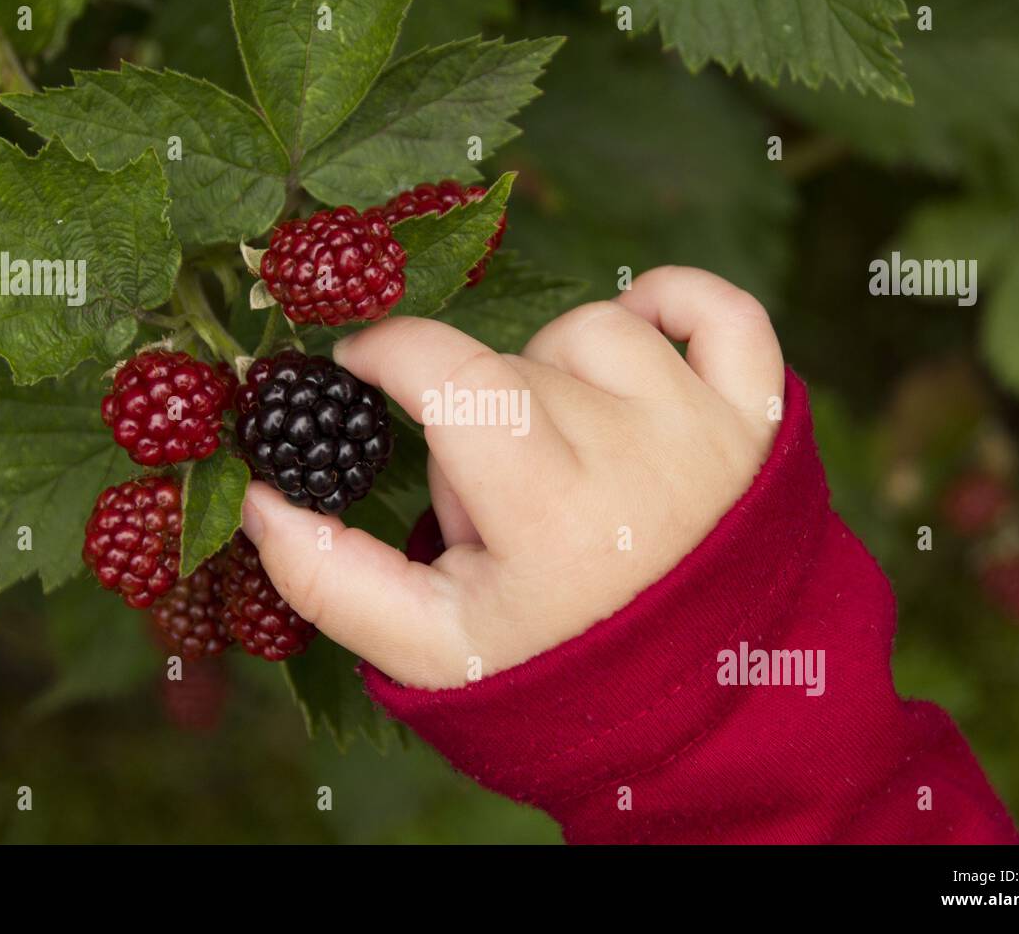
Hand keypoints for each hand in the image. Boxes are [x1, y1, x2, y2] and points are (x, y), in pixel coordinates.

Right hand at [241, 266, 784, 688]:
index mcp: (545, 502)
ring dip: (555, 370)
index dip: (385, 350)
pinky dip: (675, 303)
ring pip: (597, 328)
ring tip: (560, 450)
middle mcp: (632, 445)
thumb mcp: (429, 650)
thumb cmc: (556, 679)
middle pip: (512, 363)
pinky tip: (637, 332)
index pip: (447, 369)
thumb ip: (329, 577)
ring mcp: (705, 424)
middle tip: (493, 501)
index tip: (358, 366)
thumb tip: (259, 498)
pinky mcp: (759, 417)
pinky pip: (722, 310)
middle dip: (472, 415)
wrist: (703, 715)